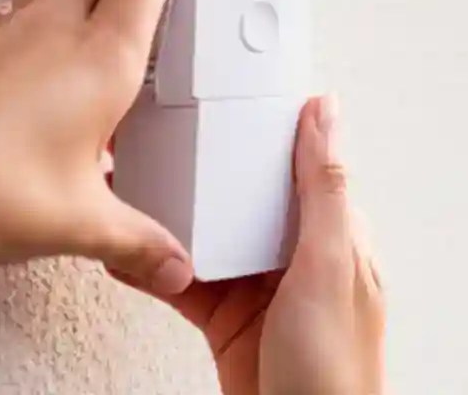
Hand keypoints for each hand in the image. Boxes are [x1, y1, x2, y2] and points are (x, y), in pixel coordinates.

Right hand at [117, 95, 386, 394]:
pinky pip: (185, 280)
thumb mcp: (328, 266)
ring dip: (176, 217)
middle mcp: (297, 257)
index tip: (233, 99)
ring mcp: (260, 289)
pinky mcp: (226, 319)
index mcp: (333, 235)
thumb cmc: (335, 370)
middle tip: (168, 139)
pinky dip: (156, 266)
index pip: (302, 166)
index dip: (271, 132)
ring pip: (210, 235)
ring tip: (137, 189)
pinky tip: (131, 252)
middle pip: (247, 196)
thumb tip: (328, 115)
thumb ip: (323, 190)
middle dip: (211, 171)